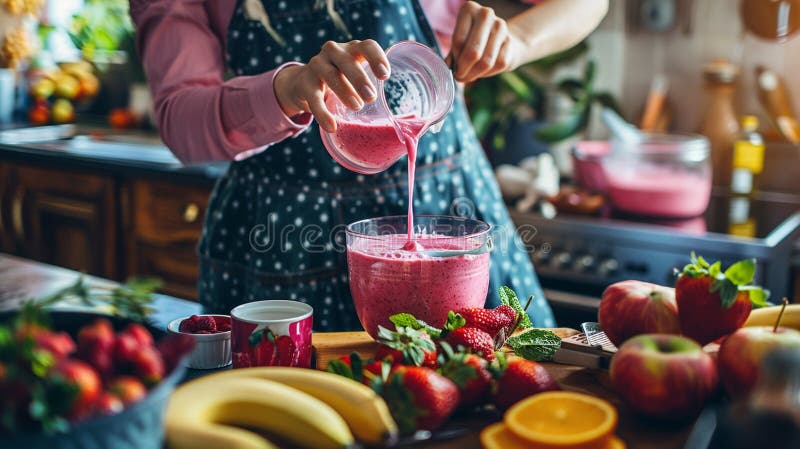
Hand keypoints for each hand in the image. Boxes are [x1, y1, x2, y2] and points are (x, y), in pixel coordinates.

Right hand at [274, 39, 389, 131]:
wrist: (304, 83)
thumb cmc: (340, 79)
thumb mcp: (355, 77)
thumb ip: (370, 87)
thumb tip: (394, 117)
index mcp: (352, 49)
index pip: (367, 46)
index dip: (377, 58)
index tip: (385, 76)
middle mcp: (334, 52)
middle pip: (347, 60)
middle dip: (360, 79)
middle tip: (371, 98)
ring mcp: (317, 65)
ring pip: (330, 75)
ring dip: (344, 91)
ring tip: (357, 107)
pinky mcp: (304, 82)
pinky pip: (314, 97)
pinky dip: (322, 113)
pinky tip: (331, 126)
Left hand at [448, 2, 519, 82]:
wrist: (500, 39)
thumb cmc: (473, 41)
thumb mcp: (459, 42)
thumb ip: (451, 54)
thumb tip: (446, 69)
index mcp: (468, 9)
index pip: (458, 41)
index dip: (455, 59)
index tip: (453, 68)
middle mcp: (485, 14)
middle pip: (473, 52)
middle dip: (464, 70)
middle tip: (459, 77)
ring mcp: (500, 27)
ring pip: (485, 62)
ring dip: (475, 74)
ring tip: (469, 76)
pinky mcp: (510, 41)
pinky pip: (497, 65)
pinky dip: (488, 73)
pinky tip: (483, 71)